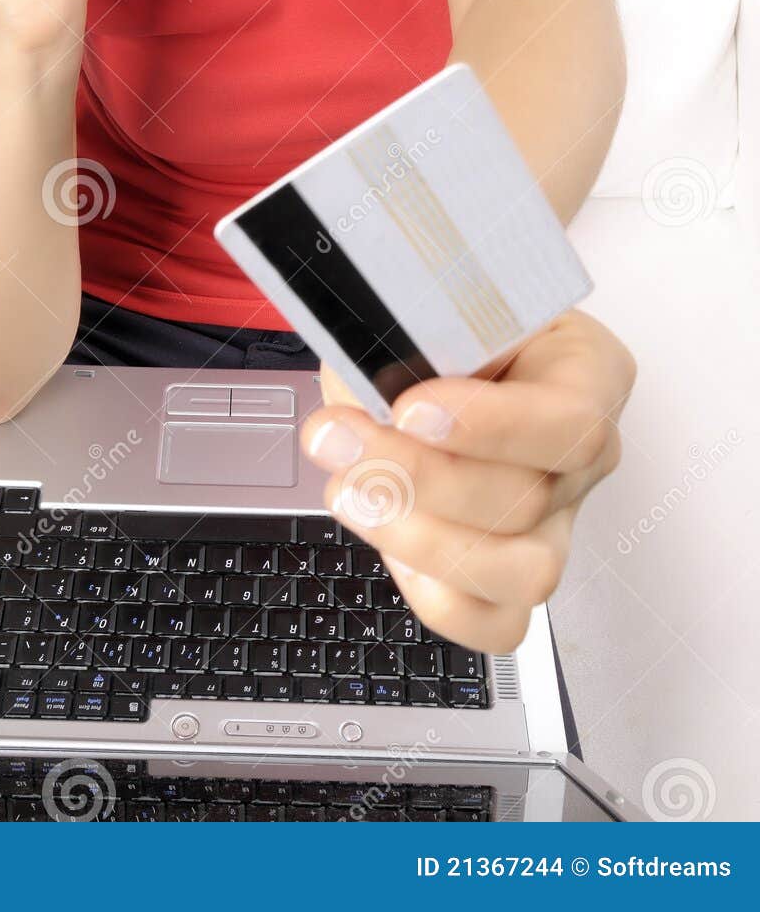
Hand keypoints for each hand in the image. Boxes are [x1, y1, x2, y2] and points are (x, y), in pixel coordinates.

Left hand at [299, 309, 635, 653]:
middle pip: (531, 500)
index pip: (569, 420)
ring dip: (419, 538)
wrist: (420, 349)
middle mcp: (582, 456)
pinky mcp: (512, 574)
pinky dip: (432, 592)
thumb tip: (378, 386)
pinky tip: (385, 537)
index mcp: (588, 372)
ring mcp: (557, 523)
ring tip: (348, 489)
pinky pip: (496, 623)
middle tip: (337, 438)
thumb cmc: (437, 323)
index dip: (490, 426)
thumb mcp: (434, 302)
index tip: (408, 408)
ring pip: (526, 574)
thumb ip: (423, 337)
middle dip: (416, 476)